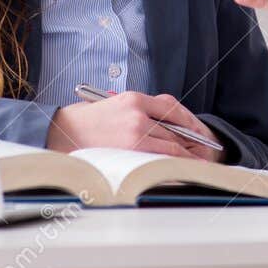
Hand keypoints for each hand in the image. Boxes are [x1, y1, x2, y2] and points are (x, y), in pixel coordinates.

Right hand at [47, 90, 221, 160]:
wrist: (61, 133)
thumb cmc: (86, 121)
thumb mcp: (115, 104)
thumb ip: (140, 111)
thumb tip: (168, 126)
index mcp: (134, 99)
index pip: (172, 107)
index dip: (189, 121)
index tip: (198, 130)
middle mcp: (137, 114)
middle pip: (175, 128)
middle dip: (192, 141)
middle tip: (206, 150)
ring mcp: (135, 133)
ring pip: (171, 145)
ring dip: (187, 155)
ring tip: (199, 161)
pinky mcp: (131, 151)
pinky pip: (160, 158)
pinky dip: (174, 163)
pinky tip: (182, 168)